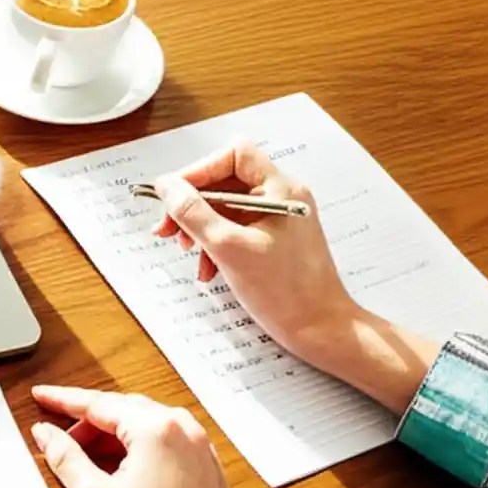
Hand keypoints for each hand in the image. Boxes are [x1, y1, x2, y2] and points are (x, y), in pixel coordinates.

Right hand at [31, 386, 261, 487]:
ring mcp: (197, 443)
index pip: (97, 403)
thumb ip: (66, 458)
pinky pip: (164, 437)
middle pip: (120, 408)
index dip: (63, 400)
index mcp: (154, 428)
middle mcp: (181, 426)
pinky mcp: (205, 461)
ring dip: (112, 433)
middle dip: (87, 421)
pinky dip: (137, 443)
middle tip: (59, 436)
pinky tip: (122, 464)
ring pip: (143, 421)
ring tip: (87, 455)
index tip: (42, 396)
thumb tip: (46, 433)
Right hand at [152, 141, 437, 412]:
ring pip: (225, 208)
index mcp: (280, 190)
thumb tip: (166, 185)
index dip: (198, 172)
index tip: (171, 196)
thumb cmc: (285, 293)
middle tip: (167, 229)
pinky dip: (215, 244)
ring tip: (188, 253)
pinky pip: (235, 229)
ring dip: (200, 228)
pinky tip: (208, 270)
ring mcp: (278, 219)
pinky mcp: (274, 240)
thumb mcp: (228, 248)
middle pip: (225, 182)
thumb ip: (193, 213)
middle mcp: (281, 197)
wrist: (320, 331)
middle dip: (193, 205)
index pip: (232, 157)